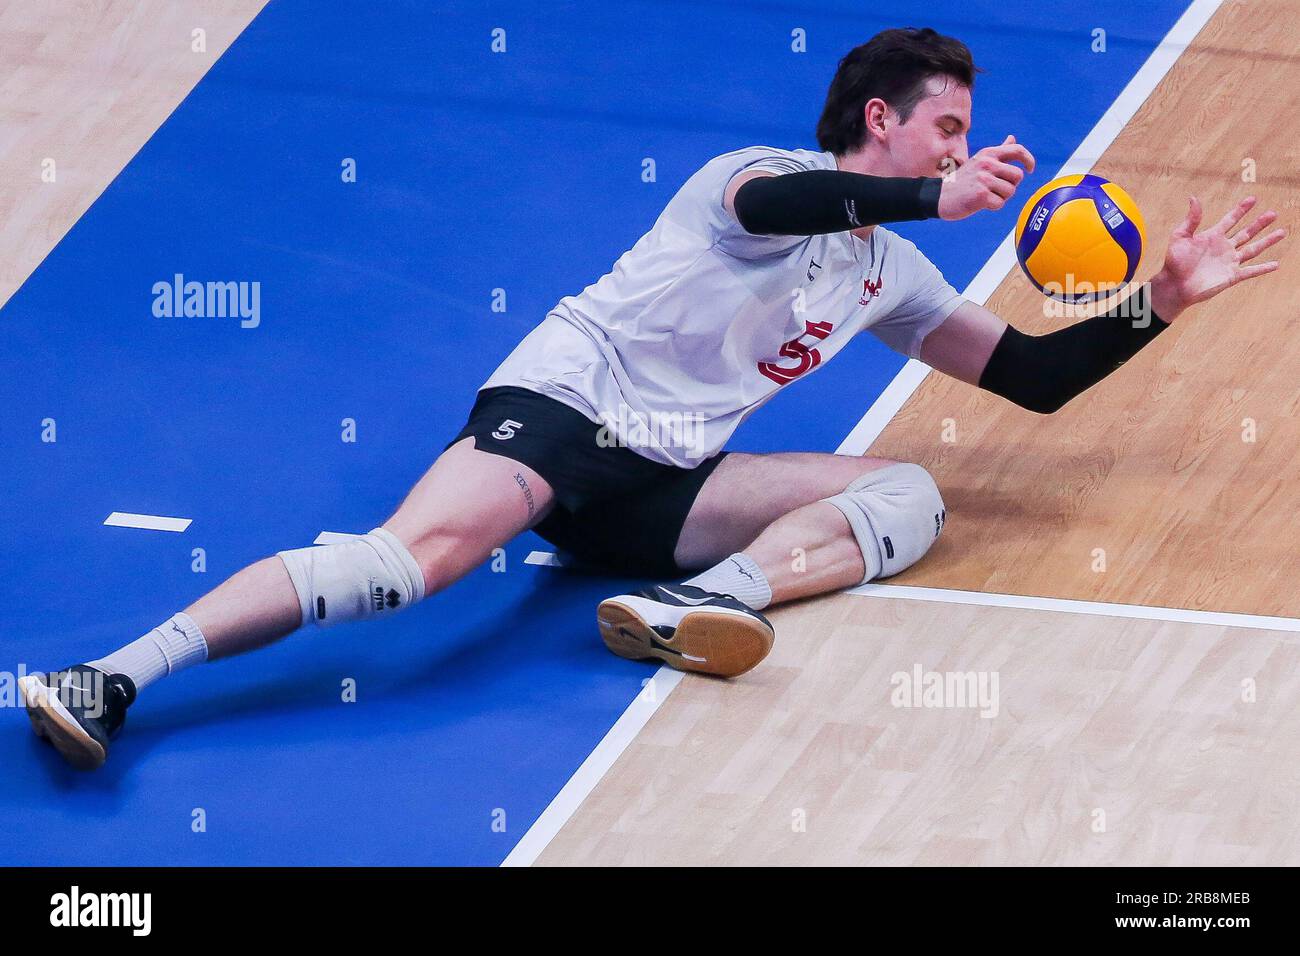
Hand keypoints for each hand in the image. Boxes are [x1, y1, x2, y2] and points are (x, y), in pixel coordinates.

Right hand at [937, 135, 1035, 220]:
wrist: (939, 196)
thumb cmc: (962, 181)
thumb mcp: (979, 161)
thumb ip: (999, 151)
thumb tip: (1012, 139)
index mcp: (988, 154)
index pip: (1017, 150)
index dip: (1028, 159)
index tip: (1030, 169)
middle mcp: (987, 164)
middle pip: (1017, 176)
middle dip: (1010, 185)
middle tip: (995, 189)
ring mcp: (984, 179)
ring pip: (1010, 191)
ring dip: (1001, 197)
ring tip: (986, 196)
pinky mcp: (981, 195)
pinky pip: (1000, 203)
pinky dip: (993, 206)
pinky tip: (981, 203)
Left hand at [1149, 196, 1286, 321]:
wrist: (1174, 285)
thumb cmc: (1174, 262)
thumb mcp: (1180, 237)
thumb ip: (1191, 219)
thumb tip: (1194, 198)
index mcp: (1212, 236)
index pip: (1230, 220)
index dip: (1241, 210)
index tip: (1253, 199)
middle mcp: (1224, 248)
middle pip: (1246, 233)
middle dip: (1260, 223)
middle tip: (1273, 213)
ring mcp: (1229, 262)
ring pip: (1253, 249)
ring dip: (1267, 241)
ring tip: (1282, 232)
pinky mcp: (1231, 276)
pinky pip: (1250, 272)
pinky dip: (1263, 268)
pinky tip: (1275, 265)